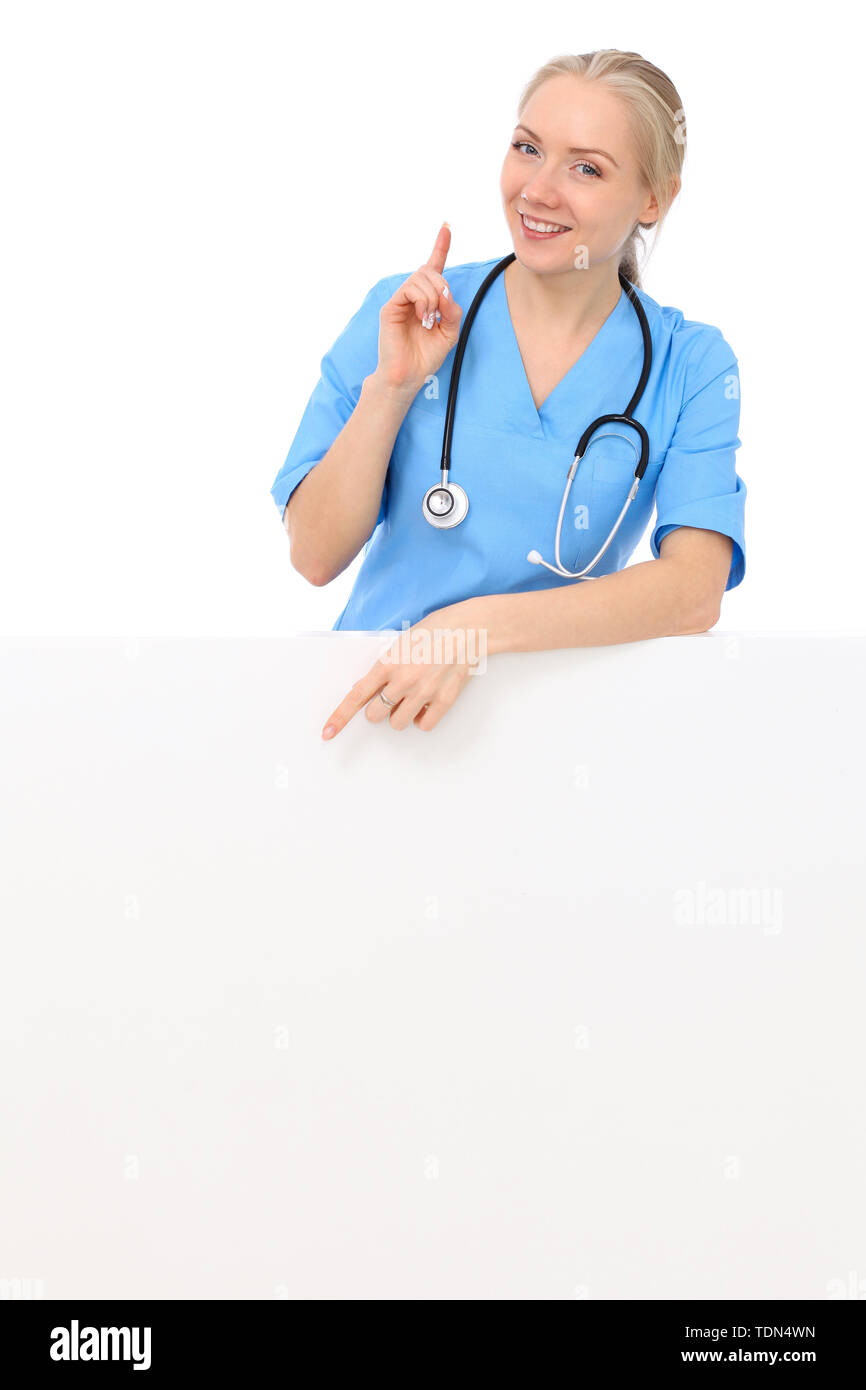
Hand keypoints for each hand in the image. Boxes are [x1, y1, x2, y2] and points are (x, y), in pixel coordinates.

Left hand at [321, 613, 479, 738]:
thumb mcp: (400, 644)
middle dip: (379, 709)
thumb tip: (367, 690)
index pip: (356, 696)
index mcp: (388, 664)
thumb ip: (383, 668)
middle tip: (390, 697)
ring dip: (400, 715)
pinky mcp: (444, 700)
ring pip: (397, 723)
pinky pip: (424, 726)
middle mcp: (403, 680)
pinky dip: (423, 719)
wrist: (468, 628)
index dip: (340, 717)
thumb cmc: (434, 631)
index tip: (327, 732)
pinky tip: (427, 704)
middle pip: (375, 716)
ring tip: (412, 697)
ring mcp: (424, 692)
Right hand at [371, 222, 462, 396]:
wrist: (408, 376)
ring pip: (421, 278)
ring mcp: (400, 300)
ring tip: (430, 319)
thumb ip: (453, 312)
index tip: (446, 226)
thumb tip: (446, 295)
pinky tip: (423, 316)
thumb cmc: (426, 356)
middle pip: (430, 271)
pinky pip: (410, 289)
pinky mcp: (391, 307)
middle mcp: (412, 296)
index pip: (433, 266)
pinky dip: (423, 300)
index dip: (440, 246)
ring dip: (433, 297)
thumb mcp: (449, 334)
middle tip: (442, 310)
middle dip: (442, 286)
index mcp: (426, 299)